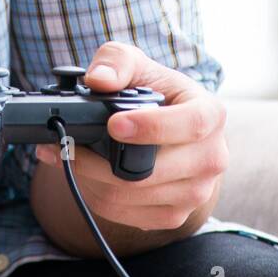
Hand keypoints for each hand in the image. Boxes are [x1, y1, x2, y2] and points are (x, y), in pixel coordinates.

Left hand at [34, 41, 226, 232]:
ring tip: (66, 154)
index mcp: (211, 114)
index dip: (152, 127)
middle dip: (100, 158)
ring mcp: (196, 192)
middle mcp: (211, 158)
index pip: (191, 125)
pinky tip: (82, 174)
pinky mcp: (174, 215)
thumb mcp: (137, 63)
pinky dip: (97, 196)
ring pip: (134, 196)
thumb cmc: (155, 91)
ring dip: (91, 177)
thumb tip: (99, 80)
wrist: (167, 124)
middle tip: (66, 141)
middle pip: (154, 171)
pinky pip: (128, 215)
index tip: (113, 124)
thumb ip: (116, 61)